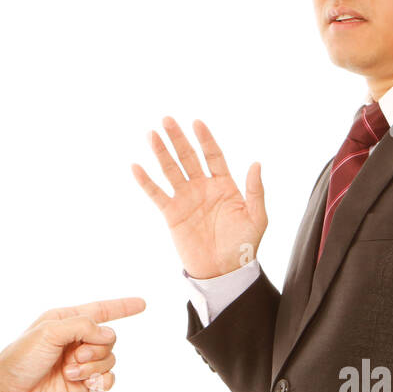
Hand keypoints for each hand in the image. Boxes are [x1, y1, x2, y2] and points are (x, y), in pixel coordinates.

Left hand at [0, 297, 144, 391]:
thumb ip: (82, 325)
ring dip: (93, 366)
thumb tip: (106, 335)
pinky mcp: (83, 386)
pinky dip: (101, 381)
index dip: (122, 307)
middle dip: (96, 347)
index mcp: (65, 321)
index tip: (142, 304)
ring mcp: (80, 364)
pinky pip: (108, 379)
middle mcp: (75, 341)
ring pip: (110, 359)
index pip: (100, 310)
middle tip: (74, 356)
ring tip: (69, 373)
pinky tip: (87, 385)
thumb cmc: (21, 358)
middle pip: (109, 337)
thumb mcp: (49, 331)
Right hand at [131, 116, 266, 279]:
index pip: (213, 156)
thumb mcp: (256, 218)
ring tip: (151, 134)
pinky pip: (157, 194)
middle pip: (188, 157)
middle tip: (167, 119)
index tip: (197, 123)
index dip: (205, 139)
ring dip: (161, 153)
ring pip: (171, 170)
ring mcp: (186, 199)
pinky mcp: (172, 214)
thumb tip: (256, 163)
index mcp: (224, 185)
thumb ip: (255, 191)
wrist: (224, 272)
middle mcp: (203, 188)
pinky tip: (136, 167)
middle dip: (178, 138)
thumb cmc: (243, 246)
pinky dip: (146, 182)